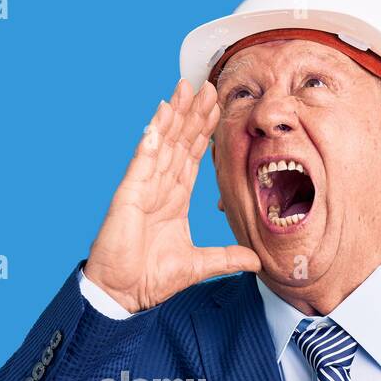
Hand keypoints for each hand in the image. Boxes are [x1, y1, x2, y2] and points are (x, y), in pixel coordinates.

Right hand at [85, 78, 259, 312]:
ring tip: (185, 88)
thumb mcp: (198, 266)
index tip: (218, 107)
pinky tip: (160, 118)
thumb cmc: (150, 279)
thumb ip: (227, 258)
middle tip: (208, 85)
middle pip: (178, 142)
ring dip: (174, 115)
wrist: (123, 294)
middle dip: (193, 114)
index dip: (204, 132)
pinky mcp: (129, 195)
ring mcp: (142, 188)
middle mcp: (159, 188)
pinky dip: (151, 139)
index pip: (192, 157)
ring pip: (162, 144)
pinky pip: (142, 161)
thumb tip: (256, 261)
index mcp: (174, 200)